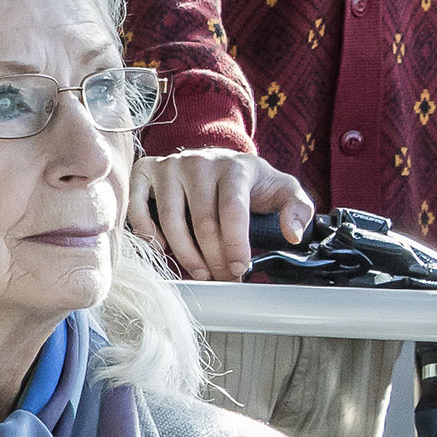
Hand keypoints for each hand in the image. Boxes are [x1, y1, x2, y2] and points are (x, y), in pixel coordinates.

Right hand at [127, 143, 312, 282]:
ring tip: (199, 272)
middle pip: (202, 221)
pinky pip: (138, 207)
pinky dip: (148, 234)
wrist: (217, 160)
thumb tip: (293, 235)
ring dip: (185, 255)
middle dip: (213, 258)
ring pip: (171, 220)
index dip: (235, 244)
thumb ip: (299, 209)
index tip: (239, 269)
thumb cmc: (248, 183)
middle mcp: (199, 162)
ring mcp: (170, 166)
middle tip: (221, 277)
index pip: (232, 209)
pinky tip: (163, 249)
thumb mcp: (282, 190)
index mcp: (234, 167)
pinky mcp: (145, 172)